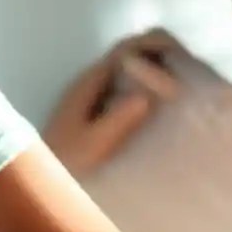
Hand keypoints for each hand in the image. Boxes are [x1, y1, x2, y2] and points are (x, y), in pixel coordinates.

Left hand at [44, 29, 179, 176]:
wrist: (39, 186)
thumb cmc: (66, 165)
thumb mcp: (94, 145)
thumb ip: (119, 120)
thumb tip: (148, 95)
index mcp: (88, 84)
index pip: (124, 50)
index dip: (154, 45)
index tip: (184, 55)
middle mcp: (90, 85)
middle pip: (128, 57)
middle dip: (158, 57)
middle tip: (192, 69)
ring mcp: (93, 99)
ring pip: (128, 74)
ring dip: (153, 74)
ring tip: (186, 85)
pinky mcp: (97, 116)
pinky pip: (126, 92)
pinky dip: (146, 91)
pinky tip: (165, 109)